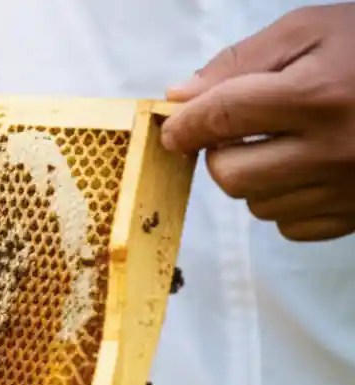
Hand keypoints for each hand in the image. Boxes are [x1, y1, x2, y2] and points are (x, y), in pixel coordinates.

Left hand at [161, 3, 354, 241]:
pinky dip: (285, 202)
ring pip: (256, 204)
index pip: (221, 118)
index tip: (174, 127)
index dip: (184, 124)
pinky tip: (306, 170)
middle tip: (236, 131)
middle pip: (230, 174)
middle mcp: (333, 149)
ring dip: (254, 177)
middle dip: (219, 152)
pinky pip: (290, 227)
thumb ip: (241, 61)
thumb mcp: (313, 30)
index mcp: (318, 95)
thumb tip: (180, 98)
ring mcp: (348, 189)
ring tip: (284, 144)